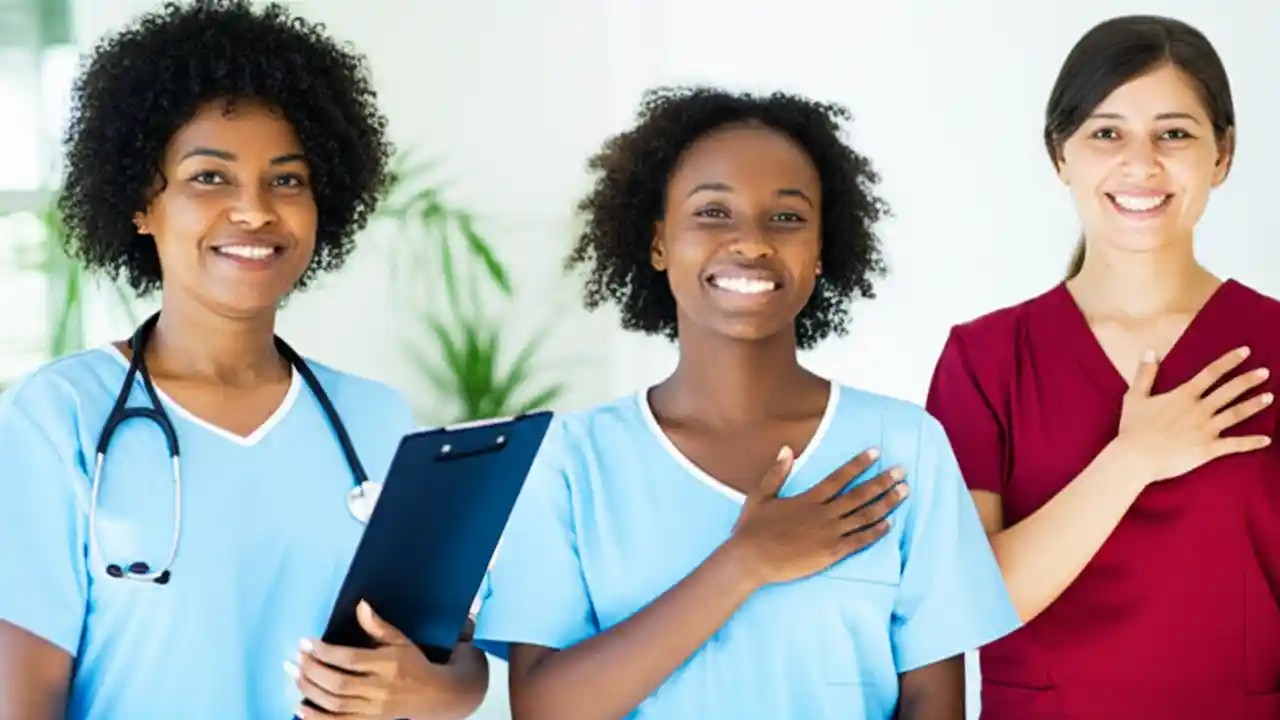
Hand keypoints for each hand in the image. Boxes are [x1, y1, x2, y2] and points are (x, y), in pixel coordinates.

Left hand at [288, 600, 452, 718]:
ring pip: (334, 703)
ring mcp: (373, 709)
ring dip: (310, 690)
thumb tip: (360, 604)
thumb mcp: (401, 640)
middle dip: (312, 670)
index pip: (349, 659)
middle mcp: (379, 689)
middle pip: (338, 683)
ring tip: (294, 675)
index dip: (324, 652)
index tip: (306, 642)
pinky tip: (299, 706)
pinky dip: (316, 718)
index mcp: (387, 665)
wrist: (433, 696)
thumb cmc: (413, 663)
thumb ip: (378, 625)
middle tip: (296, 658)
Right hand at [726, 445, 907, 586]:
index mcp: (809, 499)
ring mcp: (829, 535)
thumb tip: (787, 449)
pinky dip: (875, 532)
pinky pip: (859, 541)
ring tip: (903, 492)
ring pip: (865, 516)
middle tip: (901, 471)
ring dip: (886, 503)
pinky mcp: (831, 553)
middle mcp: (823, 514)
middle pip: (860, 495)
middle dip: (883, 481)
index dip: (859, 463)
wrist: (751, 560)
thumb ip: (776, 472)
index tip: (876, 452)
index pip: (840, 477)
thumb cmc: (752, 529)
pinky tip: (890, 524)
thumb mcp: (760, 496)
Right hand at [1116, 346, 1271, 484]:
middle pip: (1229, 391)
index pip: (1211, 373)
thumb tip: (1150, 351)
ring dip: (1254, 405)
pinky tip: (1267, 439)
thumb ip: (1145, 373)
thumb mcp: (1135, 397)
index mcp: (1183, 395)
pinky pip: (1234, 445)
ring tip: (1270, 397)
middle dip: (1248, 380)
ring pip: (1236, 414)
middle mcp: (1199, 409)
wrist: (1135, 458)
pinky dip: (1251, 442)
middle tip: (1265, 372)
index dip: (1229, 361)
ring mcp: (1206, 430)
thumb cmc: (1133, 428)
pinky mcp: (1208, 449)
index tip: (1245, 351)